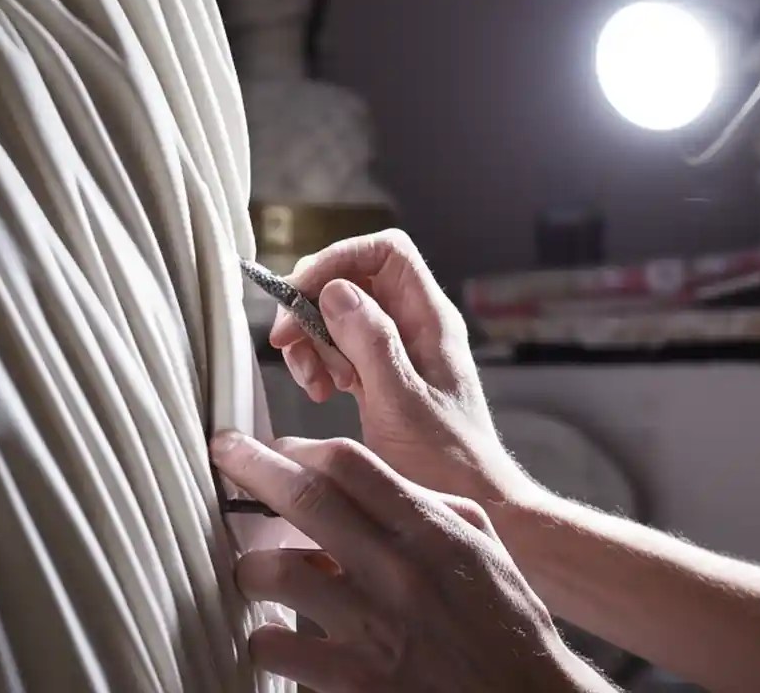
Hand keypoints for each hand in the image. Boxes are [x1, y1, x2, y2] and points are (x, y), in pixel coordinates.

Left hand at [211, 432, 603, 691]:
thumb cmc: (502, 621)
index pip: (348, 463)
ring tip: (256, 571)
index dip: (299, 446)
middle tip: (224, 452)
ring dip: (252, 566)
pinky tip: (273, 635)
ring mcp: (371, 627)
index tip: (278, 448)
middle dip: (250, 466)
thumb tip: (361, 479)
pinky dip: (263, 637)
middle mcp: (396, 571)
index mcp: (429, 531)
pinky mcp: (351, 681)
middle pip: (303, 497)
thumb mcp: (479, 544)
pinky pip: (273, 646)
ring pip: (272, 572)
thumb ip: (422, 505)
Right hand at [270, 230, 537, 506]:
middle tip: (287, 344)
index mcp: (431, 319)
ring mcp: (400, 350)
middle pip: (355, 280)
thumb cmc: (446, 463)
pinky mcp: (383, 376)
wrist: (472, 506)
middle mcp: (416, 325)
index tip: (300, 294)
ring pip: (341, 315)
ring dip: (313, 340)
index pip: (385, 252)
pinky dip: (322, 363)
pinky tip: (322, 393)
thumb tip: (335, 291)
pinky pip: (342, 349)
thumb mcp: (402, 402)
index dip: (339, 258)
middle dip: (313, 305)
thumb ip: (370, 343)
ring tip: (313, 382)